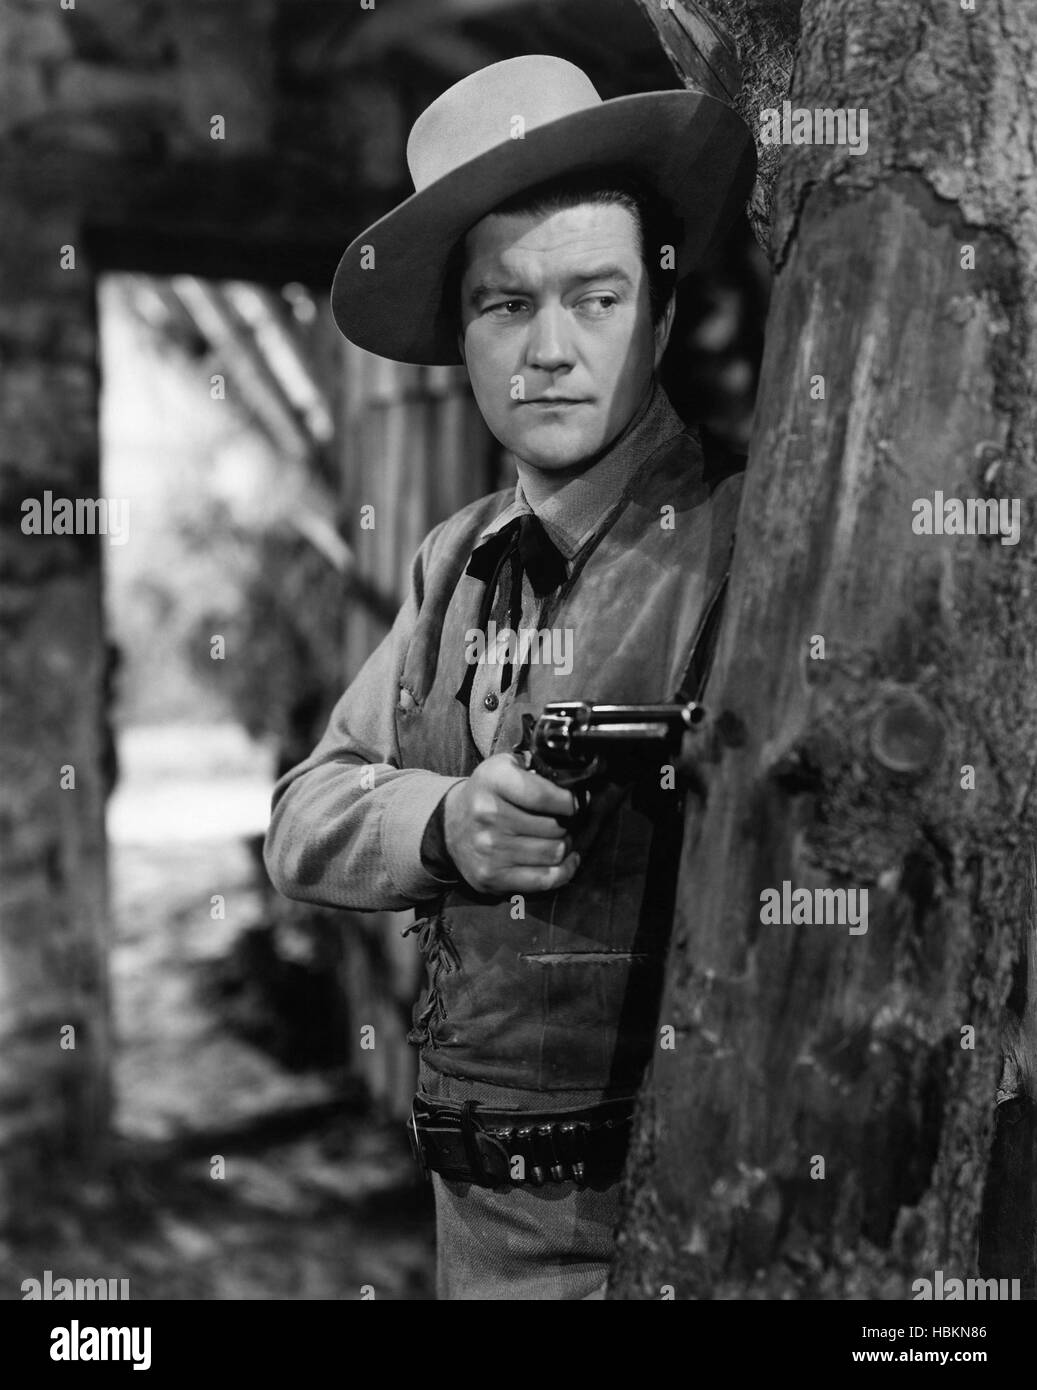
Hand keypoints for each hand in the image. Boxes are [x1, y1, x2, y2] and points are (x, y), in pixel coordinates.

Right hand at [442, 752, 579, 895]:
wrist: (451, 825)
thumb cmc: (489, 794)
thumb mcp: (505, 765)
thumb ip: (537, 767)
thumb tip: (573, 784)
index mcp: (493, 780)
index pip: (542, 795)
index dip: (567, 802)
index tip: (572, 804)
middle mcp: (488, 814)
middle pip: (554, 827)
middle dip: (567, 825)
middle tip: (564, 822)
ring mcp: (489, 849)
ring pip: (554, 853)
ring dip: (565, 846)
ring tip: (559, 839)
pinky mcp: (492, 877)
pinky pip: (545, 879)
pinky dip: (564, 871)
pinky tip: (566, 861)